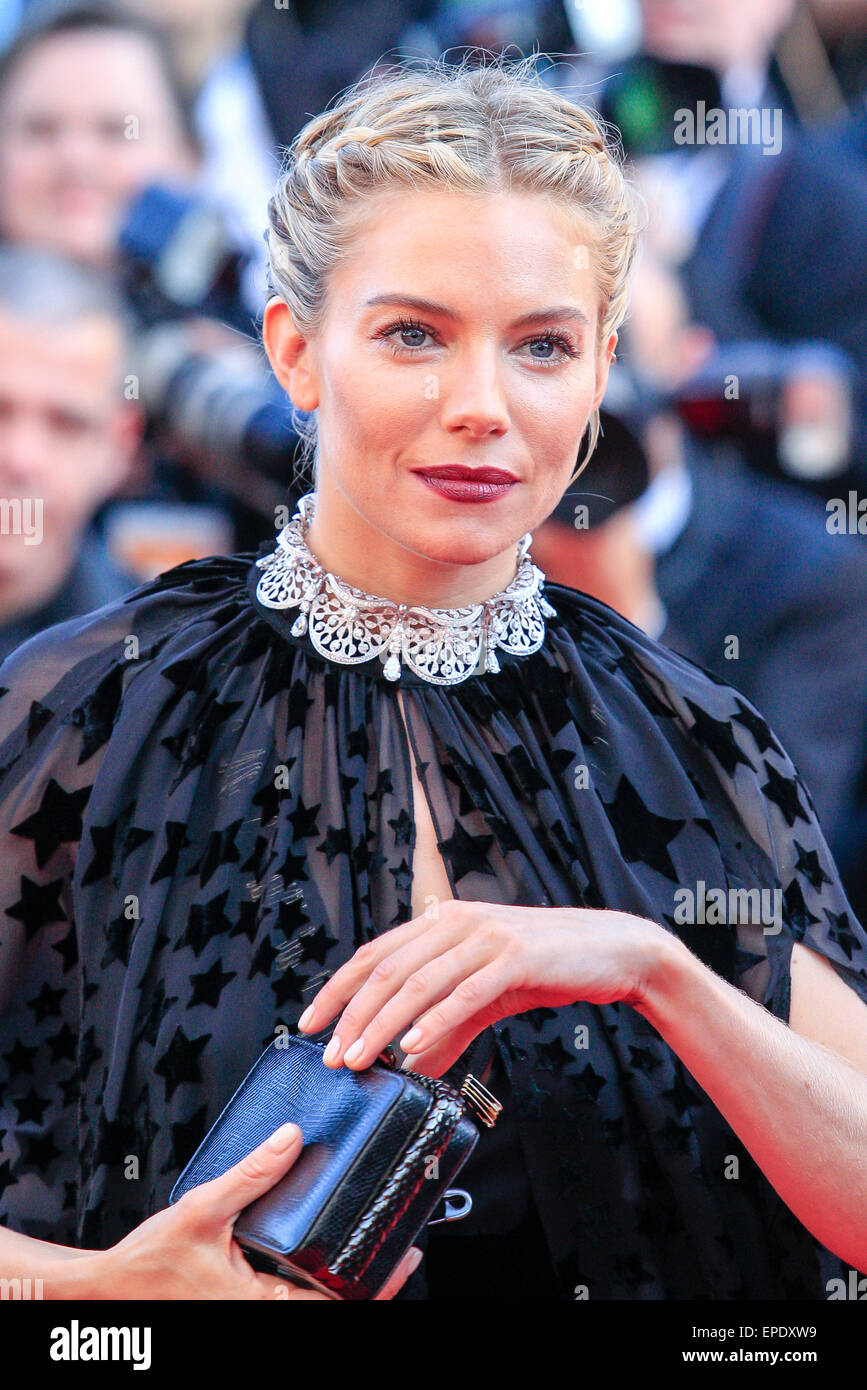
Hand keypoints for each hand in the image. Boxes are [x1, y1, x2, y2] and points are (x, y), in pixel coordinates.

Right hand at [89, 1122, 421, 1298]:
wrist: (110, 1288)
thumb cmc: (148, 1264)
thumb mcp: (202, 1210)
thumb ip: (250, 1174)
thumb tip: (290, 1139)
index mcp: (262, 1303)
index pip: (337, 1302)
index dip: (377, 1282)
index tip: (405, 1254)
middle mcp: (263, 1311)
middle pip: (332, 1302)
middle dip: (368, 1275)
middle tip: (398, 1242)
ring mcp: (253, 1308)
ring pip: (312, 1297)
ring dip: (340, 1273)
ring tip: (366, 1235)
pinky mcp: (243, 1299)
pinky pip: (289, 1290)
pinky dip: (311, 1270)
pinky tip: (316, 1241)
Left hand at [297, 899, 670, 1075]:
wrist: (613, 951)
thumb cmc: (544, 969)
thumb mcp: (484, 997)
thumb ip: (446, 1026)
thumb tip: (409, 1063)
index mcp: (442, 922)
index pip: (375, 955)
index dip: (337, 989)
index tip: (309, 1025)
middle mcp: (457, 921)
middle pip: (388, 968)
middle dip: (352, 1014)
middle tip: (331, 1055)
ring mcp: (486, 935)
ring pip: (420, 980)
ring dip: (384, 1022)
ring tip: (361, 1057)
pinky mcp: (516, 956)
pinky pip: (466, 991)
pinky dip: (437, 1019)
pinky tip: (415, 1045)